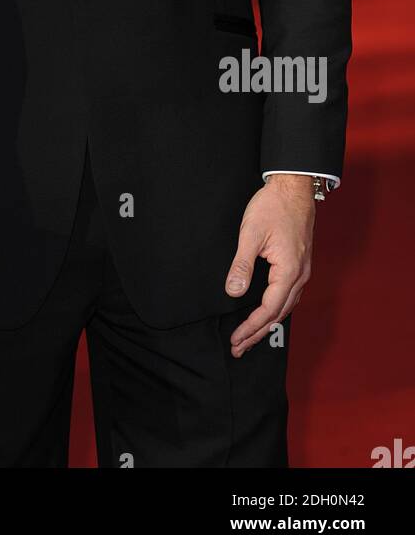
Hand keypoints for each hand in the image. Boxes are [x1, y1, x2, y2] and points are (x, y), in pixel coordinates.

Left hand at [224, 174, 315, 356]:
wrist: (294, 186)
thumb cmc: (273, 206)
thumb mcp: (251, 234)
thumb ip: (242, 265)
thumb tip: (233, 292)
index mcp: (288, 271)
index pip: (268, 309)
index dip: (251, 327)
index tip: (236, 340)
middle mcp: (300, 275)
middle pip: (279, 314)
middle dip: (258, 333)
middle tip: (239, 348)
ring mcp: (302, 270)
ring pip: (285, 307)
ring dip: (267, 324)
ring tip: (249, 337)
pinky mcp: (299, 264)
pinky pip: (289, 295)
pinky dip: (276, 310)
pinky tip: (266, 312)